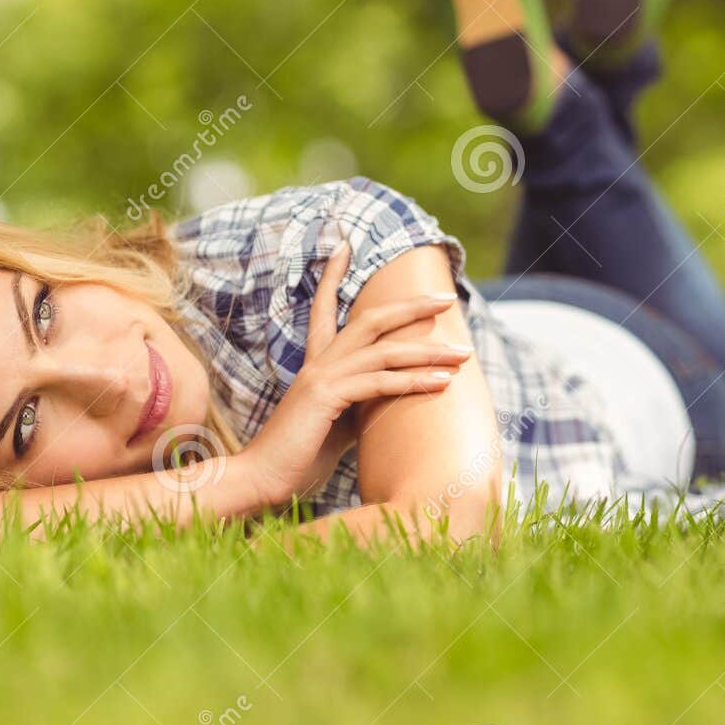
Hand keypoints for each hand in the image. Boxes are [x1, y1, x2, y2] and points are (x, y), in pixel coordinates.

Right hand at [239, 242, 472, 505]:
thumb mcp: (336, 424)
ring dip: (428, 350)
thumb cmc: (298, 457)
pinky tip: (442, 382)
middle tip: (446, 298)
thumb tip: (389, 398)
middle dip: (411, 307)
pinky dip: (413, 381)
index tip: (343, 246)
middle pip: (370, 320)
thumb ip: (359, 404)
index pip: (324, 310)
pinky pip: (379, 383)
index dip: (332, 277)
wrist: (261, 479)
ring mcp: (321, 377)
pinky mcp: (327, 397)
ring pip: (384, 351)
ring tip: (463, 353)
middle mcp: (319, 363)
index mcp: (317, 365)